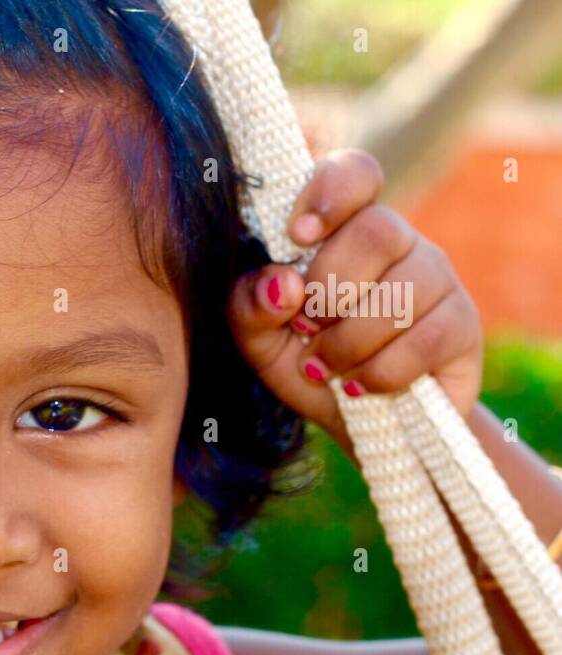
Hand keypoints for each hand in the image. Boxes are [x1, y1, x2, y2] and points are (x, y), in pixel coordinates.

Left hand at [227, 148, 483, 450]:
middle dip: (330, 288)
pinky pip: (427, 337)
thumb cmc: (305, 364)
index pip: (356, 173)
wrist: (355, 424)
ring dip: (349, 340)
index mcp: (344, 230)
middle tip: (305, 328)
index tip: (297, 236)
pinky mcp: (461, 325)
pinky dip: (380, 370)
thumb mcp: (259, 342)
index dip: (330, 191)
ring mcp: (436, 279)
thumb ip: (250, 307)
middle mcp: (397, 242)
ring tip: (323, 366)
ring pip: (403, 289)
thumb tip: (281, 283)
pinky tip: (359, 384)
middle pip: (377, 231)